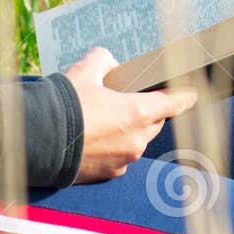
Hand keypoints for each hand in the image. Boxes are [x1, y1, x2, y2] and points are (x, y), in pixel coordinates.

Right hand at [64, 46, 197, 182]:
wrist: (40, 140)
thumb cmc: (65, 104)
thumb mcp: (85, 70)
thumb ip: (104, 60)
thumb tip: (110, 65)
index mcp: (138, 112)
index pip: (174, 102)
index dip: (185, 95)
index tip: (193, 93)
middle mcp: (137, 139)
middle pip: (155, 122)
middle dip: (149, 111)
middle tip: (133, 99)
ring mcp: (124, 159)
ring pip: (138, 140)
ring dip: (131, 129)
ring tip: (109, 118)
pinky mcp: (109, 173)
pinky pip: (122, 156)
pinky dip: (115, 146)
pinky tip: (96, 137)